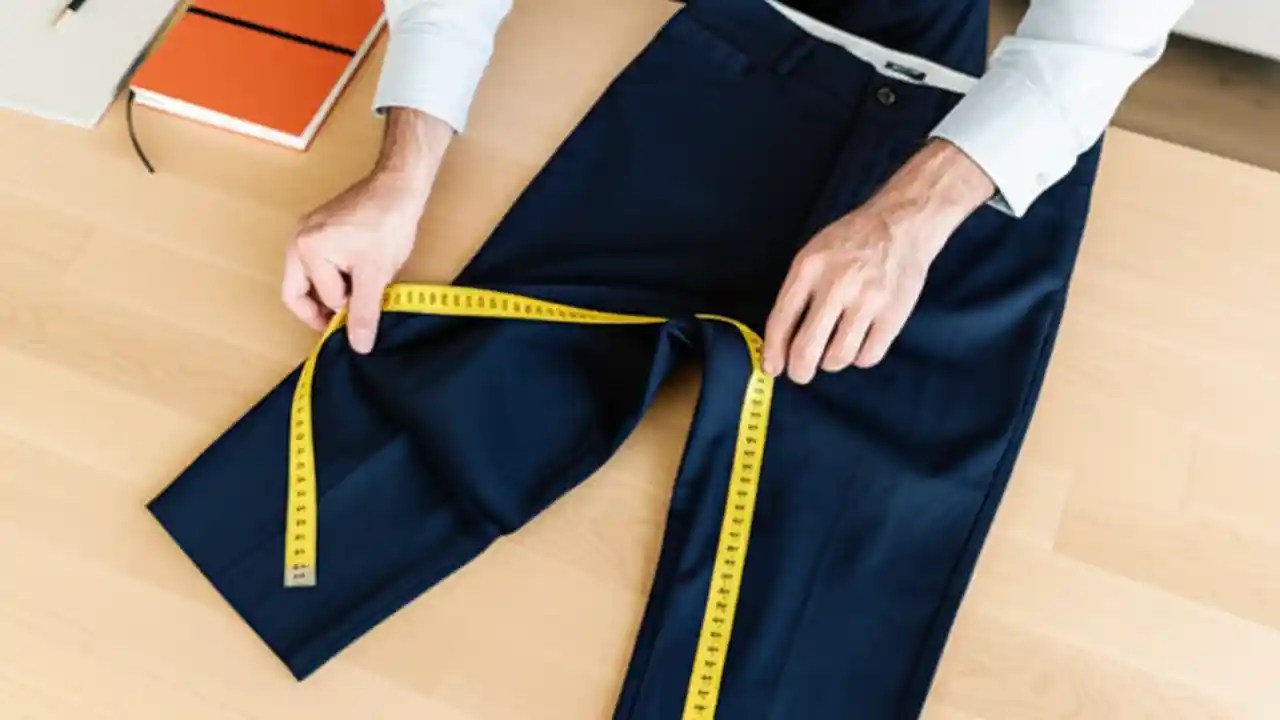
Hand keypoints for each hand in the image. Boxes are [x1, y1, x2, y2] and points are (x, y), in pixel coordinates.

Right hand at [282, 109, 452, 352]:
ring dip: (330, 292)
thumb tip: (359, 347)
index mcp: (306, 250)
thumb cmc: (387, 225)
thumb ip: (364, 312)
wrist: (399, 187)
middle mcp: (297, 240)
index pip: (322, 299)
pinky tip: (358, 276)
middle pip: (297, 291)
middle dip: (322, 309)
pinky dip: (334, 276)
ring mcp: (306, 232)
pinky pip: (317, 263)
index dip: (344, 311)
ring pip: (308, 278)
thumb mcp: (376, 274)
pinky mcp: (319, 228)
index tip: (365, 315)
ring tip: (359, 294)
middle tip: (348, 320)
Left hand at [763, 140, 993, 382]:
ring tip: (833, 351)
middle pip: (807, 348)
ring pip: (838, 358)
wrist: (902, 224)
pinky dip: (859, 358)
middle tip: (800, 374)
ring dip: (831, 362)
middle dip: (799, 371)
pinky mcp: (894, 313)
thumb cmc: (851, 242)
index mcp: (809, 267)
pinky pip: (868, 357)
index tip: (772, 367)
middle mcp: (837, 284)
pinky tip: (858, 343)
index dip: (773, 351)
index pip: (781, 320)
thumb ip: (797, 292)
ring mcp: (868, 300)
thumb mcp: (813, 254)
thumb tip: (780, 342)